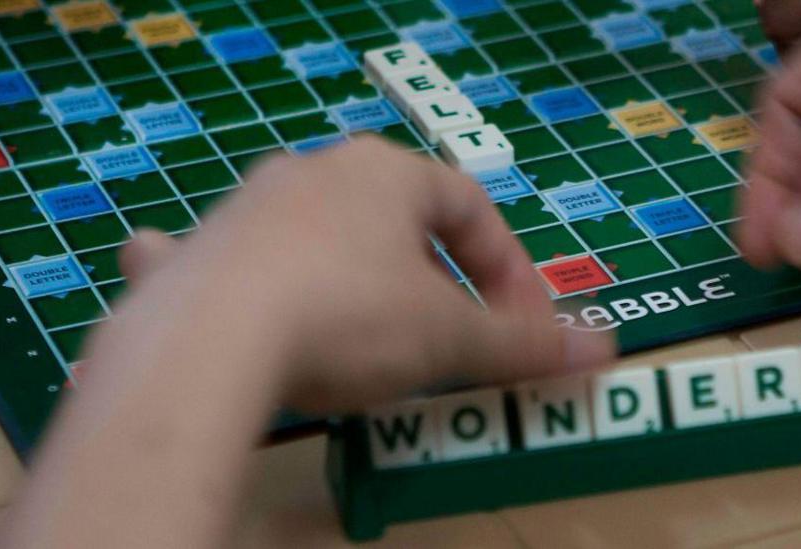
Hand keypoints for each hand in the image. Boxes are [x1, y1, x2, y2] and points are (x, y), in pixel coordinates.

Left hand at [113, 136, 613, 410]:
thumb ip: (525, 344)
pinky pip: (224, 254)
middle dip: (435, 280)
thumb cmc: (351, 317)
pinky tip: (239, 303)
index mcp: (387, 173)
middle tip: (452, 341)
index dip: (509, 269)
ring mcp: (249, 208)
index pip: (472, 208)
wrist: (211, 342)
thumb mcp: (451, 336)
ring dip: (353, 278)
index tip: (522, 327)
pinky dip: (240, 274)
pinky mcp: (197, 252)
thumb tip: (603, 353)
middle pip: (397, 223)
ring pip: (319, 235)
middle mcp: (316, 172)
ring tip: (370, 341)